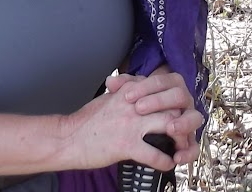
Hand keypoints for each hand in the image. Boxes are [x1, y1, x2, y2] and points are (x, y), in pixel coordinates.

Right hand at [57, 69, 202, 171]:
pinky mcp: (126, 145)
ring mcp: (132, 125)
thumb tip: (143, 88)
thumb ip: (129, 90)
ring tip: (180, 147)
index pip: (163, 90)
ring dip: (179, 138)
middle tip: (185, 129)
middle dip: (183, 117)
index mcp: (131, 91)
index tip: (179, 109)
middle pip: (172, 105)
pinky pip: (153, 153)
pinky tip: (167, 164)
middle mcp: (135, 105)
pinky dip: (164, 160)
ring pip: (169, 124)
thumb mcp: (111, 97)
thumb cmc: (87, 120)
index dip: (175, 100)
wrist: (67, 138)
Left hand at [108, 69, 203, 166]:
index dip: (146, 86)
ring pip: (194, 118)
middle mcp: (184, 102)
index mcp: (172, 87)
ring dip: (183, 122)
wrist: (142, 130)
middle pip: (179, 95)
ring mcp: (188, 121)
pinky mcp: (189, 142)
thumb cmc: (139, 110)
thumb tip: (111, 81)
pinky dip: (188, 152)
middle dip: (160, 101)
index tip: (127, 96)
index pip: (163, 80)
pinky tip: (176, 158)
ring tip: (170, 128)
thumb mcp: (132, 97)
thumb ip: (124, 87)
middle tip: (139, 109)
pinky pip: (195, 147)